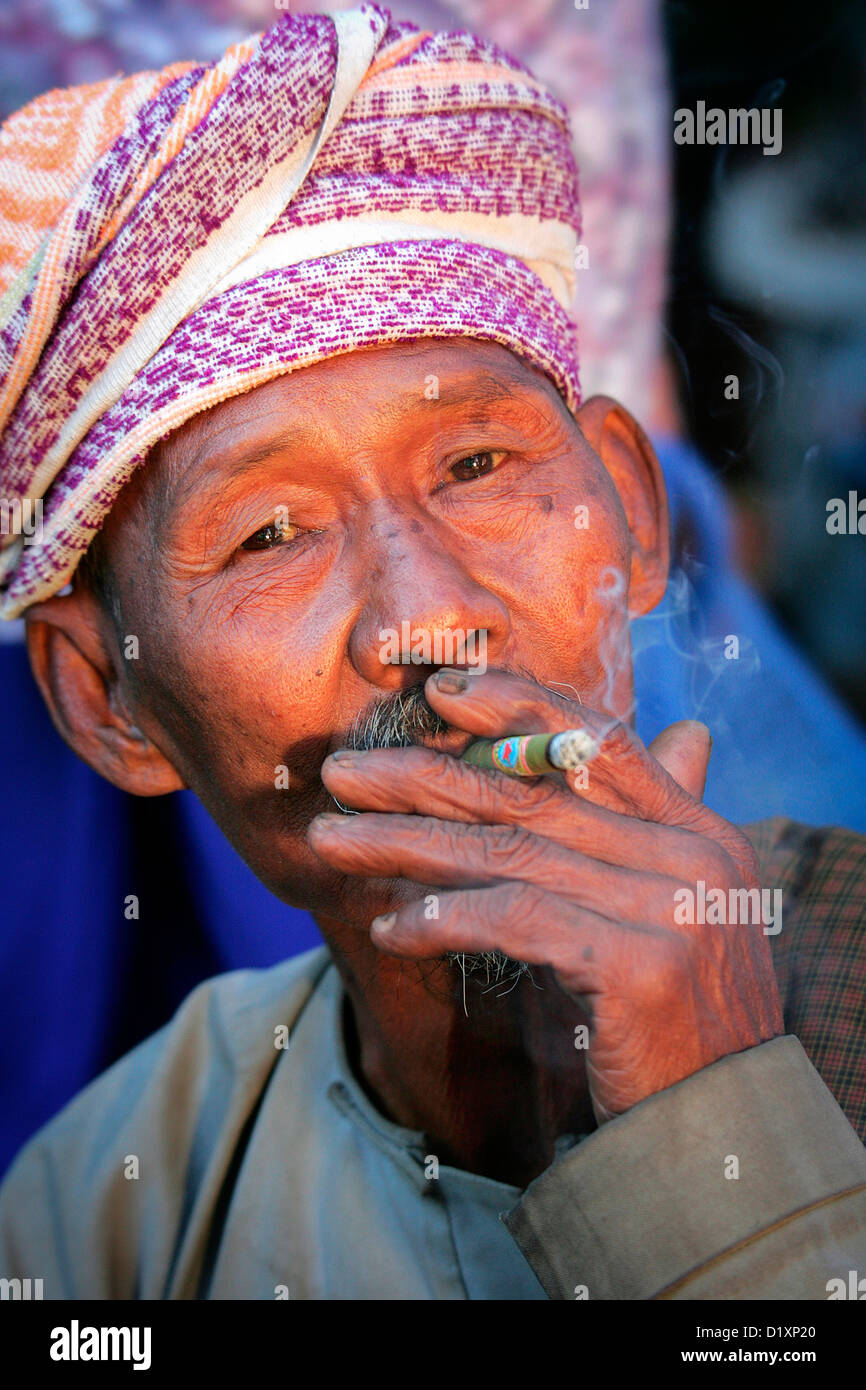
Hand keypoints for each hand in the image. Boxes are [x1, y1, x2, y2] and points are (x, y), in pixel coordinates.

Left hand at [308, 668, 783, 1122]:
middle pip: (530, 794)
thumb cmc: (677, 1015)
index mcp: (698, 829)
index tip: (439, 691)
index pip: (598, 741)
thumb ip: (653, 825)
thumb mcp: (674, 906)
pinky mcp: (638, 965)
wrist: (721, 1125)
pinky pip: (514, 920)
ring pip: (507, 853)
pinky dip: (443, 920)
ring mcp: (670, 907)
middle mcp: (691, 855)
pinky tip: (389, 929)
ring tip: (333, 841)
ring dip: (404, 844)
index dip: (516, 706)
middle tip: (341, 773)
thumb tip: (688, 731)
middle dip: (422, 778)